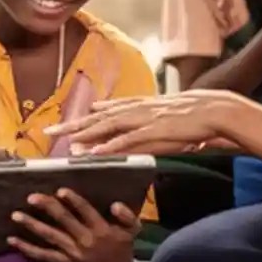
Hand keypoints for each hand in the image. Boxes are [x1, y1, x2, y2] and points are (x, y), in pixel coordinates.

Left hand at [9, 189, 138, 261]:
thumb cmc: (122, 247)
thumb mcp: (132, 231)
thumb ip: (127, 216)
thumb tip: (115, 204)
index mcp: (101, 229)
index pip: (86, 212)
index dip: (74, 201)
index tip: (61, 191)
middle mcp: (85, 240)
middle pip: (64, 221)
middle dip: (47, 208)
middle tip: (31, 197)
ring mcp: (72, 252)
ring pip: (50, 237)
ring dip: (32, 226)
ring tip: (16, 215)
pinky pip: (44, 255)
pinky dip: (27, 249)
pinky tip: (13, 240)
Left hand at [45, 90, 249, 155]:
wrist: (213, 110)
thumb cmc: (190, 116)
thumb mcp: (162, 114)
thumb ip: (143, 118)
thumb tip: (133, 123)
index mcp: (137, 107)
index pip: (103, 112)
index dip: (81, 119)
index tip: (62, 124)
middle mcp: (135, 110)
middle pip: (97, 118)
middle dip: (72, 126)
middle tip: (49, 132)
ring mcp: (143, 120)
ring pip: (107, 127)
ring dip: (84, 136)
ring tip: (65, 145)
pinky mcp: (153, 132)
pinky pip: (126, 140)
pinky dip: (108, 146)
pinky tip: (94, 154)